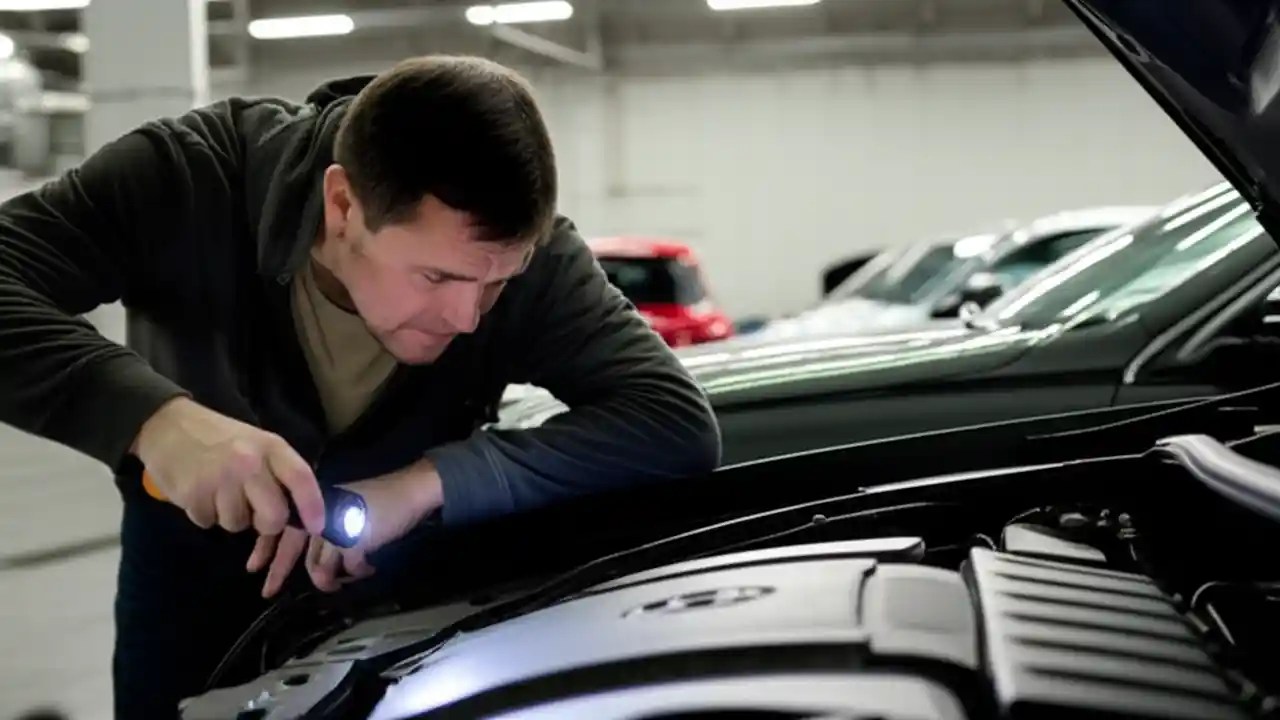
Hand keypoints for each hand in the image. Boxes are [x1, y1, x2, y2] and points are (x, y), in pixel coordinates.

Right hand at [132, 397, 325, 536]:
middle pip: (274, 516)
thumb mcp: (256, 443)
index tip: (317, 527)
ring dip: (230, 516)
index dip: (313, 506)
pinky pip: (209, 523)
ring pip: (239, 525)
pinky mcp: (193, 494)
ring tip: (219, 491)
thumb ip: (277, 472)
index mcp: (270, 446)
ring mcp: (219, 479)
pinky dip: (206, 514)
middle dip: (267, 524)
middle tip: (254, 512)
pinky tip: (200, 492)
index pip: (301, 478)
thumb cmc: (219, 438)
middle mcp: (248, 462)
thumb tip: (300, 511)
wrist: (167, 425)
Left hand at [248, 459, 443, 597]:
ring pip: (319, 567)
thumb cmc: (380, 500)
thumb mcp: (344, 509)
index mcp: (315, 504)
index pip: (282, 527)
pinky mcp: (353, 541)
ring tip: (341, 582)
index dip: (266, 548)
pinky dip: (358, 572)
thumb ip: (324, 527)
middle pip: (293, 549)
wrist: (408, 491)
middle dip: (279, 573)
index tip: (253, 567)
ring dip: (330, 580)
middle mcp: (319, 515)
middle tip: (268, 592)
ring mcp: (334, 528)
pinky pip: (348, 569)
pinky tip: (367, 567)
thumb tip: (311, 555)